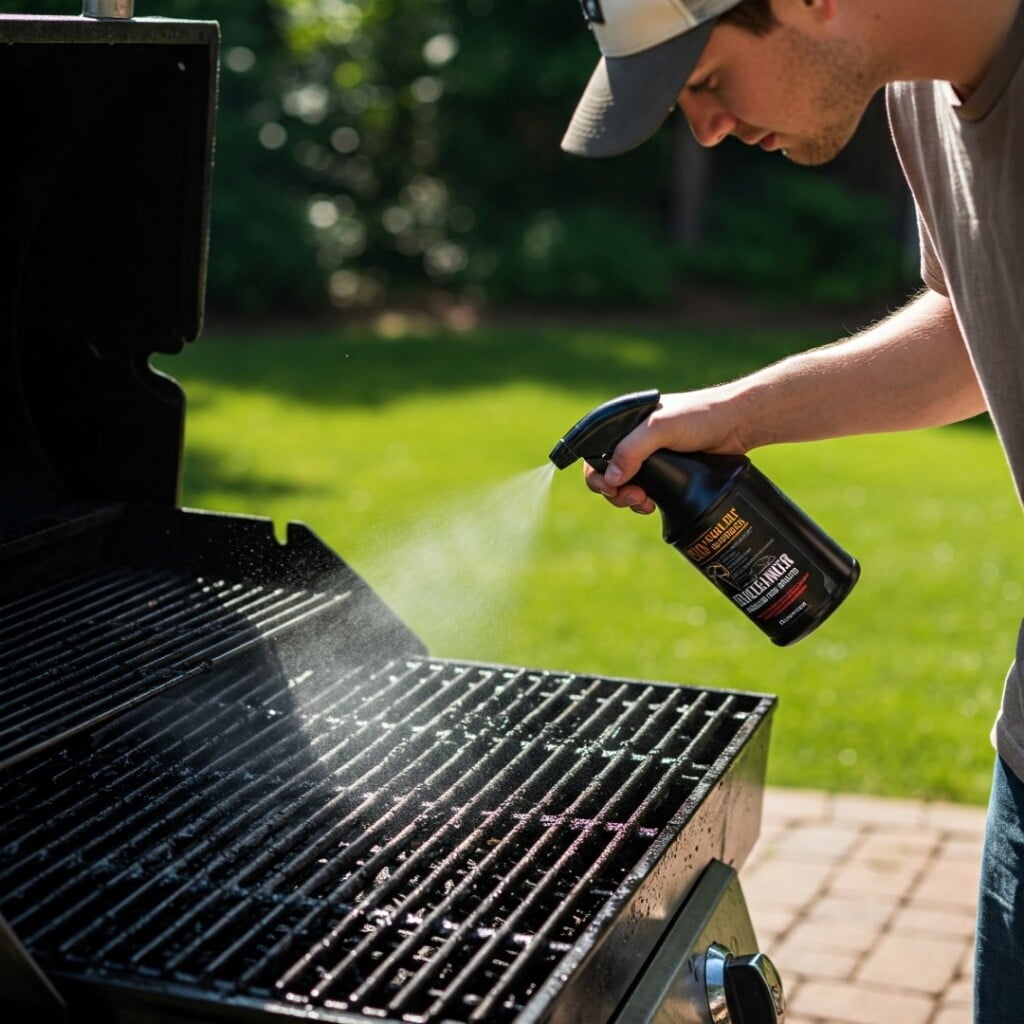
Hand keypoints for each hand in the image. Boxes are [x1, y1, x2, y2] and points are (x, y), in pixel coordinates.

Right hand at [583, 388, 744, 513]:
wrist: (737, 424)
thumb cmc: (700, 417)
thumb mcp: (661, 429)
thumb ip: (633, 450)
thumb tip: (611, 480)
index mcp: (623, 422)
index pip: (593, 450)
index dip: (597, 474)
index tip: (612, 489)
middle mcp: (632, 438)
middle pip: (606, 472)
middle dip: (614, 491)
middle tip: (635, 498)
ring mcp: (648, 456)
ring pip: (623, 485)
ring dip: (627, 499)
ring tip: (645, 503)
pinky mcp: (664, 471)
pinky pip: (642, 489)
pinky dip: (641, 501)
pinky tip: (652, 505)